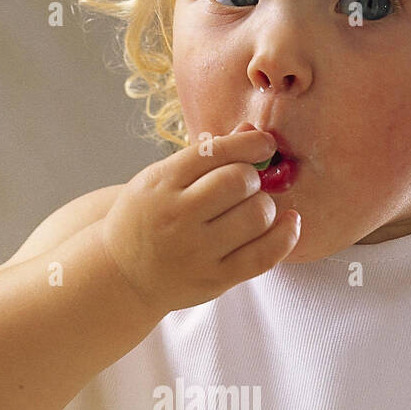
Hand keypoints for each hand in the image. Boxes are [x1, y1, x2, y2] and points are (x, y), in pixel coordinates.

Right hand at [99, 123, 300, 314]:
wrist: (122, 276)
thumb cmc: (146, 220)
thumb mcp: (161, 180)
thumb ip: (205, 155)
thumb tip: (251, 130)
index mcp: (161, 183)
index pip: (215, 151)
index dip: (250, 143)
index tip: (265, 144)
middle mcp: (178, 216)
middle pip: (240, 181)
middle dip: (254, 177)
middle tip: (248, 185)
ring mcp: (197, 251)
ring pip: (257, 215)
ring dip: (266, 205)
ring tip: (255, 208)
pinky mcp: (216, 279)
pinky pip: (265, 255)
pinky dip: (286, 235)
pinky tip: (288, 222)